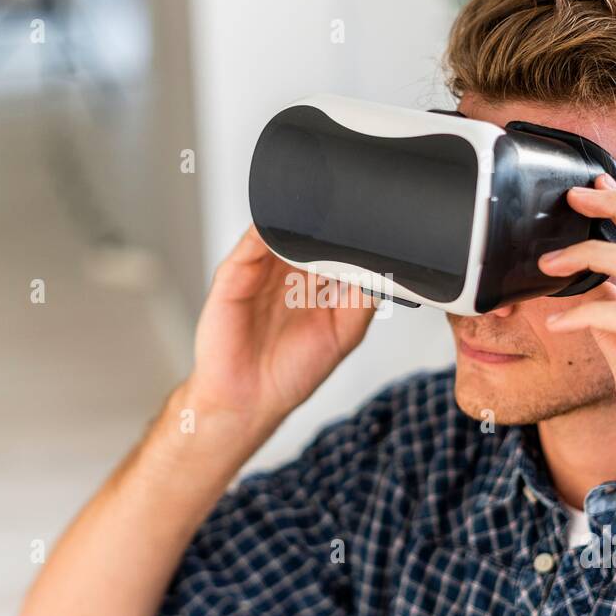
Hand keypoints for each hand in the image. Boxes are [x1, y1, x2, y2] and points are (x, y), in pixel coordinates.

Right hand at [185, 226, 374, 429]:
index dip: (353, 235)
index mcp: (317, 283)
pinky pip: (250, 241)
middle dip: (328, 223)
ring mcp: (261, 269)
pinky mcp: (234, 272)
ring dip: (300, 221)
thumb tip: (380, 267)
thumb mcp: (344, 334)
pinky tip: (284, 229)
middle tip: (348, 216)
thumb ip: (362, 299)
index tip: (371, 227)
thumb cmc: (291, 372)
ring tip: (319, 220)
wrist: (248, 399)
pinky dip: (267, 228)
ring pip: (282, 228)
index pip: (337, 245)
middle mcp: (289, 272)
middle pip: (311, 231)